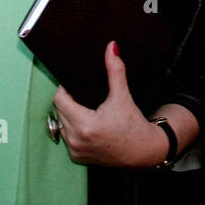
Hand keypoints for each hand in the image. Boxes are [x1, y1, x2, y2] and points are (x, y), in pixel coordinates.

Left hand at [52, 41, 167, 167]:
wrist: (144, 152)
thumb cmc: (134, 126)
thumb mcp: (123, 97)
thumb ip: (115, 71)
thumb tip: (111, 48)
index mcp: (85, 125)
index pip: (60, 99)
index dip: (66, 90)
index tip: (75, 86)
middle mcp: (76, 140)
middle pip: (60, 111)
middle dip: (69, 102)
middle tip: (82, 97)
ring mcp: (75, 150)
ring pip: (61, 124)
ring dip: (69, 116)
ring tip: (85, 110)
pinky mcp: (76, 157)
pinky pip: (66, 137)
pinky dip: (72, 130)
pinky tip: (86, 125)